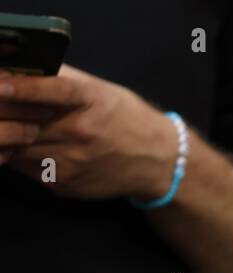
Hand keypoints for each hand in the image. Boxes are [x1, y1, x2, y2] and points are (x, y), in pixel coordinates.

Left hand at [0, 65, 177, 200]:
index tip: (0, 85)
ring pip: (16, 148)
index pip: (53, 90)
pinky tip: (24, 148)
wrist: (156, 162)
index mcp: (90, 101)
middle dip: (0, 116)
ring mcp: (70, 161)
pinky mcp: (64, 183)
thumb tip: (16, 68)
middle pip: (23, 123)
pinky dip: (16, 155)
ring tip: (5, 128)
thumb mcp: (99, 91)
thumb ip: (60, 79)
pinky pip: (25, 168)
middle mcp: (80, 132)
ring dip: (4, 137)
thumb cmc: (124, 118)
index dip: (22, 87)